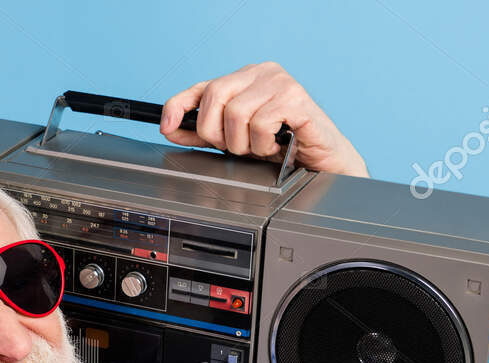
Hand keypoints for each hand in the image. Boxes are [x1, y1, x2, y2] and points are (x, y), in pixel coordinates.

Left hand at [159, 61, 368, 177]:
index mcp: (246, 78)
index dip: (178, 106)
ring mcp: (280, 82)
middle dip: (216, 133)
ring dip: (244, 143)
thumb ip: (205, 133)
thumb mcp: (236, 140)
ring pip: (235, 114)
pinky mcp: (296, 97)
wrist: (322, 164)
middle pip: (214, 97)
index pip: (202, 86)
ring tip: (260, 147)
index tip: (166, 127)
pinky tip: (276, 145)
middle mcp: (262, 73)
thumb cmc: (284, 149)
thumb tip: (172, 128)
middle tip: (236, 147)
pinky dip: (263, 143)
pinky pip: (260, 123)